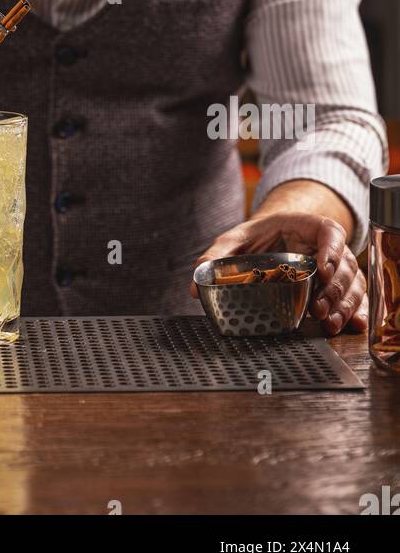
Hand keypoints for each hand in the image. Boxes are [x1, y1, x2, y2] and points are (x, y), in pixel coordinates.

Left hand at [189, 211, 366, 335]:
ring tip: (329, 322)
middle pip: (344, 264)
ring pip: (353, 283)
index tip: (323, 266)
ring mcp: (337, 267)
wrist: (273, 237)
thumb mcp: (236, 240)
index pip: (329, 232)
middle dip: (335, 288)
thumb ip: (217, 256)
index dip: (331, 248)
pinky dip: (357, 311)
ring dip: (345, 304)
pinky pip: (357, 297)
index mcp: (308, 227)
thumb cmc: (258, 237)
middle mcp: (328, 247)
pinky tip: (353, 326)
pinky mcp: (339, 286)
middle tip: (319, 308)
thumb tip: (194, 286)